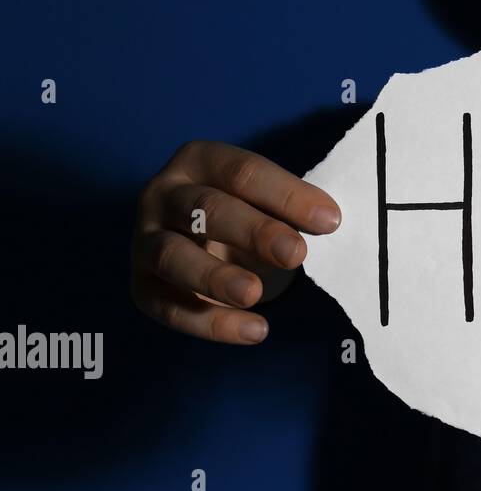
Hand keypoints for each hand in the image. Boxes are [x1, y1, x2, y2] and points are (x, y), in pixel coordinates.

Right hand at [129, 140, 341, 344]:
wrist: (208, 243)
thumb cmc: (248, 212)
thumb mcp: (269, 202)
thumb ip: (292, 208)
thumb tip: (327, 220)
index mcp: (199, 160)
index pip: (242, 171)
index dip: (286, 195)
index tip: (329, 221)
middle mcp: (163, 194)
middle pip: (204, 209)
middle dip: (253, 231)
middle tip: (296, 255)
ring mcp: (144, 239)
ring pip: (172, 256)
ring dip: (214, 276)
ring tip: (255, 294)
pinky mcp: (141, 285)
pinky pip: (168, 306)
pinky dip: (211, 323)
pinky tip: (254, 330)